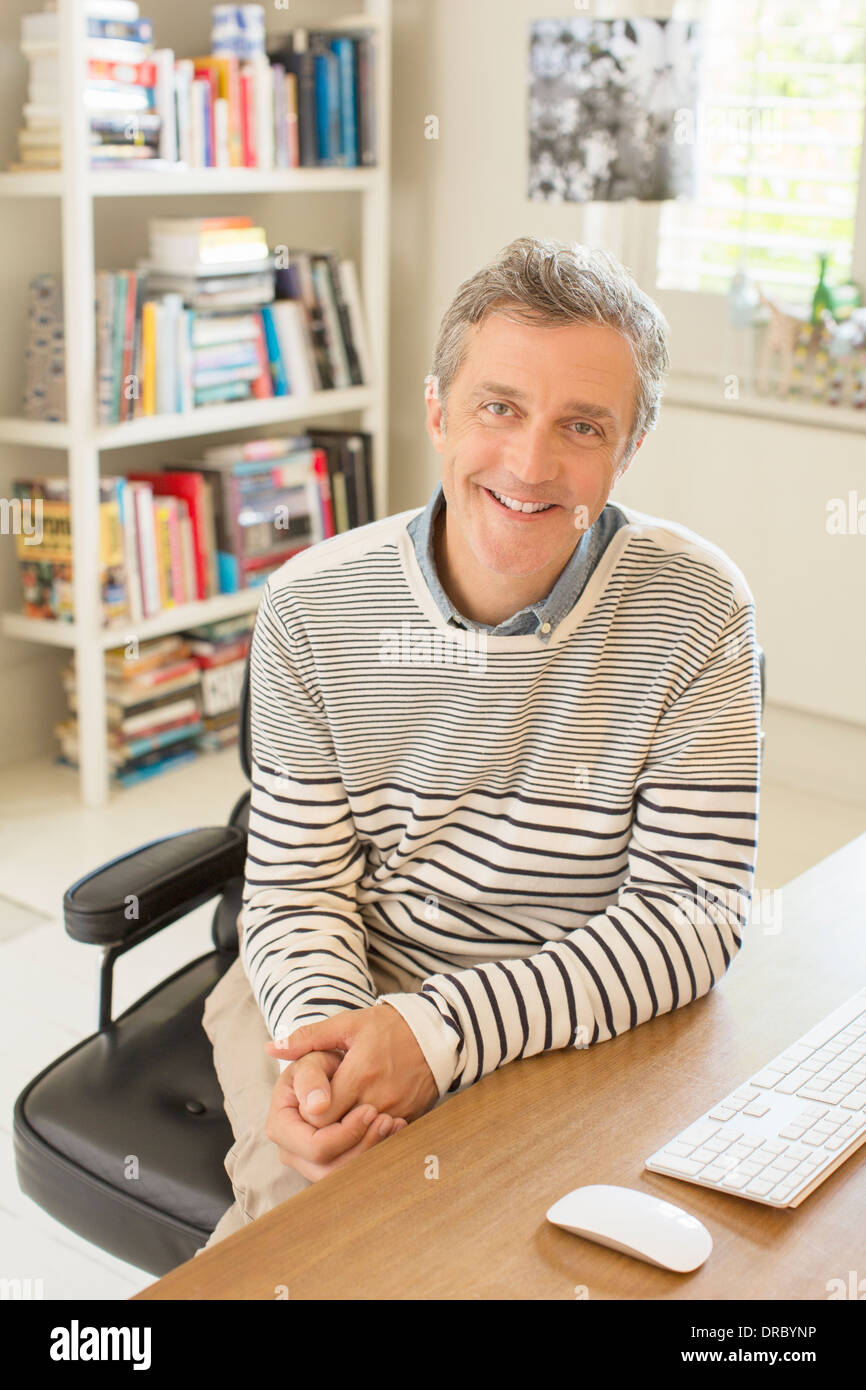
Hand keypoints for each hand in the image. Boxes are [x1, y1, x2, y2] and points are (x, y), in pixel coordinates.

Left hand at [266, 1003, 438, 1128]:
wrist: (438, 1034)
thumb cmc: (389, 1027)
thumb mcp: (348, 1024)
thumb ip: (308, 1038)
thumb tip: (271, 1048)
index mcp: (359, 1074)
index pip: (319, 1115)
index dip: (307, 1114)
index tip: (308, 1102)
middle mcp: (378, 1100)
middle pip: (336, 1136)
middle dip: (320, 1131)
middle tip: (315, 1117)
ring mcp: (395, 1114)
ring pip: (358, 1147)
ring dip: (342, 1140)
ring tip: (334, 1124)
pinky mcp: (408, 1122)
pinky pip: (379, 1145)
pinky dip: (364, 1142)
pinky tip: (356, 1129)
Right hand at [266, 1047, 406, 1181]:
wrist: (331, 1070)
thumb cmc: (320, 1062)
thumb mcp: (313, 1058)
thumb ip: (310, 1078)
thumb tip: (316, 1108)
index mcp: (280, 1126)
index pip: (314, 1145)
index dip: (344, 1133)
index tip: (369, 1109)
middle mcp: (291, 1151)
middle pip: (328, 1168)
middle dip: (361, 1145)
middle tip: (386, 1118)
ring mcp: (309, 1163)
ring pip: (343, 1175)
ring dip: (372, 1151)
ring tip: (392, 1122)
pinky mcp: (330, 1166)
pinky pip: (354, 1172)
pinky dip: (376, 1153)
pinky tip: (394, 1129)